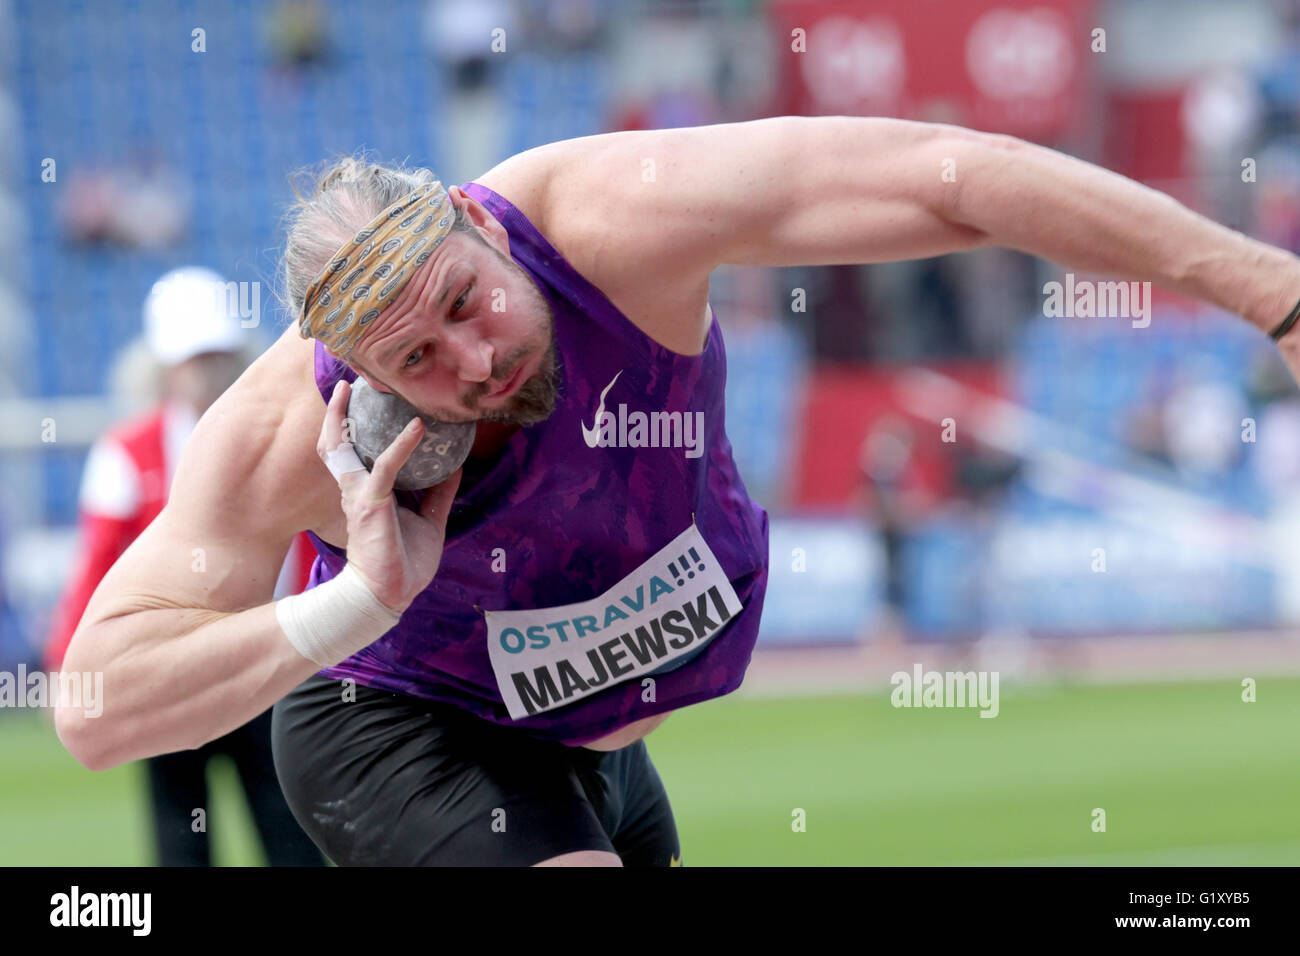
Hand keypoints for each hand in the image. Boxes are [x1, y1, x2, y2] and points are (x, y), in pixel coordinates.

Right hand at [316, 379, 462, 612]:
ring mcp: (359, 494)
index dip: (350, 425)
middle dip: (335, 413)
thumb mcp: (430, 520)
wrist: (389, 595)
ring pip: (340, 447)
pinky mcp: (371, 503)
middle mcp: (356, 489)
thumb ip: (440, 492)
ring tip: (358, 388)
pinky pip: (387, 466)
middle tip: (347, 383)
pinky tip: (419, 427)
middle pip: (333, 443)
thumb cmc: (404, 563)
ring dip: (344, 416)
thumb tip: (455, 466)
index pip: (352, 452)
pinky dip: (403, 444)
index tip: (360, 399)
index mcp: (366, 492)